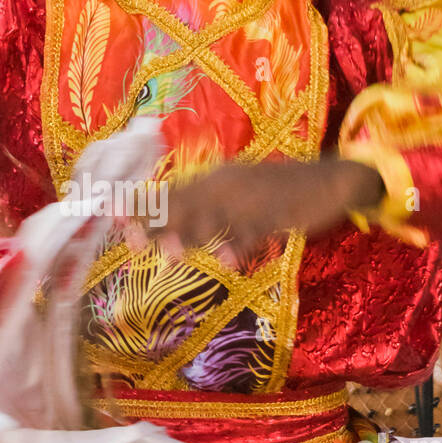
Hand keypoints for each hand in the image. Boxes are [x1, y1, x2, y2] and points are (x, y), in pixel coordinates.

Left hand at [127, 158, 383, 266]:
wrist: (329, 181)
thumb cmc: (276, 194)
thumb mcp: (235, 197)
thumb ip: (203, 212)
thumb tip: (162, 231)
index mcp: (215, 179)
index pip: (172, 191)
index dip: (144, 205)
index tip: (112, 218)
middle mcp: (227, 184)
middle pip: (185, 203)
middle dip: (157, 221)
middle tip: (130, 242)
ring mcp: (252, 198)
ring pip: (216, 217)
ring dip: (191, 234)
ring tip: (167, 254)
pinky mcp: (278, 212)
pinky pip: (256, 231)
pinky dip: (242, 245)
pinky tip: (228, 263)